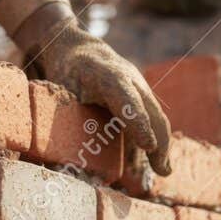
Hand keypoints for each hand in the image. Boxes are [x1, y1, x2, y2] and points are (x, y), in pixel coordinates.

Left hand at [18, 14, 172, 175]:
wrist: (77, 49)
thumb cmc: (64, 72)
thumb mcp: (56, 90)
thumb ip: (64, 117)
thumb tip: (63, 157)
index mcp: (105, 75)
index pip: (126, 99)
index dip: (137, 122)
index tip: (148, 146)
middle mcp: (128, 78)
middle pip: (149, 109)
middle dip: (158, 139)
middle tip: (161, 169)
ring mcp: (138, 85)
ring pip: (155, 114)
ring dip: (162, 142)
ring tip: (163, 171)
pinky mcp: (141, 94)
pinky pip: (152, 117)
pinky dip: (155, 138)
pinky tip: (157, 161)